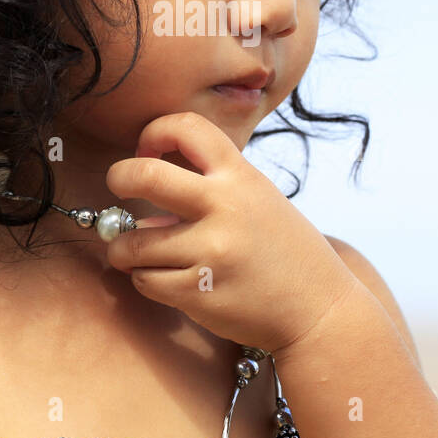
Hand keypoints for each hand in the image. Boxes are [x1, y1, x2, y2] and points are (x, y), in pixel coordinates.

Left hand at [104, 111, 362, 354]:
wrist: (319, 309)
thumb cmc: (283, 251)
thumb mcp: (259, 199)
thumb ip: (209, 187)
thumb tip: (142, 194)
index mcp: (240, 176)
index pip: (186, 127)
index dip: (155, 132)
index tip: (148, 151)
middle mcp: (224, 207)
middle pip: (143, 175)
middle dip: (118, 178)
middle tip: (118, 188)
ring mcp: (210, 252)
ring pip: (132, 242)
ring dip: (124, 248)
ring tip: (136, 252)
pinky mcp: (198, 293)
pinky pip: (145, 280)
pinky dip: (146, 279)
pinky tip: (166, 278)